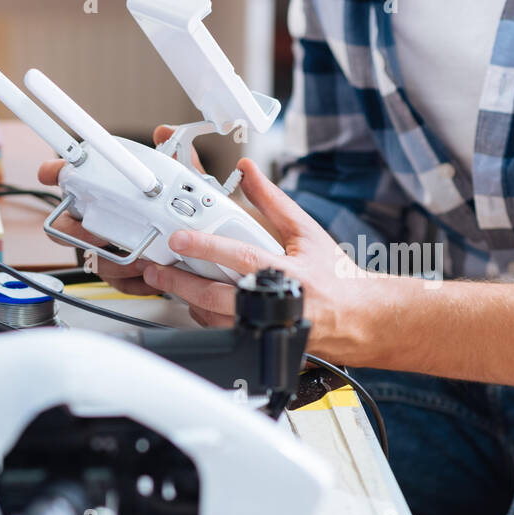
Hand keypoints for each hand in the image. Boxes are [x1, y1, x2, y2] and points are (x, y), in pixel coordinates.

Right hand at [37, 125, 204, 296]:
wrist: (194, 245)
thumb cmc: (176, 210)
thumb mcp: (182, 180)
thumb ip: (175, 157)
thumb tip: (166, 132)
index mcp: (102, 195)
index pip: (68, 179)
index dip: (54, 173)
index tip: (49, 173)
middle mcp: (96, 222)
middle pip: (64, 229)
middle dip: (79, 234)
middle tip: (100, 234)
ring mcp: (105, 251)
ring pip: (93, 260)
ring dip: (115, 261)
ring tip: (140, 258)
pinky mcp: (119, 275)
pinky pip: (116, 283)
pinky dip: (133, 282)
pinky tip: (149, 275)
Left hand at [139, 158, 389, 363]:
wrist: (357, 319)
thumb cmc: (334, 277)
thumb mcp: (305, 232)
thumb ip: (272, 202)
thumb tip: (247, 172)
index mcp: (287, 271)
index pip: (240, 258)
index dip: (207, 248)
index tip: (179, 240)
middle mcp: (274, 301)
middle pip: (216, 296)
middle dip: (180, 283)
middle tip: (156, 271)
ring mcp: (265, 326)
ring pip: (214, 318)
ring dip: (188, 300)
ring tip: (168, 283)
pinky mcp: (259, 341)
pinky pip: (222, 331)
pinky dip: (205, 316)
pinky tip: (197, 302)